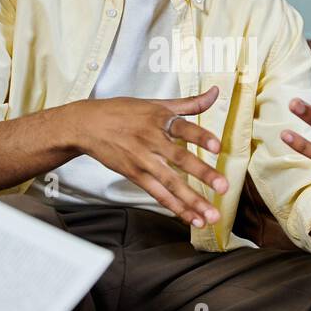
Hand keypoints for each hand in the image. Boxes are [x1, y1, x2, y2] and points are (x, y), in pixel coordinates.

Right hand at [74, 87, 228, 227]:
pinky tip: (192, 218)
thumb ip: (189, 103)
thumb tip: (216, 93)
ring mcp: (143, 161)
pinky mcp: (135, 175)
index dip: (200, 137)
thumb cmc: (122, 112)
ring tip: (211, 215)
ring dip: (192, 201)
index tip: (217, 147)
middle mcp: (152, 141)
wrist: (87, 125)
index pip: (183, 128)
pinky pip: (158, 194)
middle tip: (223, 187)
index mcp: (159, 119)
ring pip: (171, 183)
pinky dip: (176, 207)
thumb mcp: (155, 103)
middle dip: (203, 174)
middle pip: (180, 159)